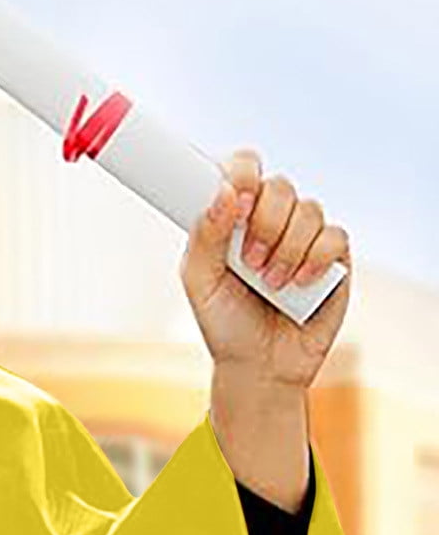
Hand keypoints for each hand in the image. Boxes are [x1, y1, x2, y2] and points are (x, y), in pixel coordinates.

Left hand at [180, 146, 351, 389]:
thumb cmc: (224, 322)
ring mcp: (304, 236)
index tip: (235, 198)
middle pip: (278, 186)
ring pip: (308, 209)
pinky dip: (314, 260)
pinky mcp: (334, 257)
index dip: (242, 172)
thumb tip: (221, 192)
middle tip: (248, 261)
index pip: (242, 168)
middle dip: (263, 223)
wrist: (258, 366)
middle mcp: (270, 220)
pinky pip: (334, 236)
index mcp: (233, 218)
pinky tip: (298, 285)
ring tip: (269, 283)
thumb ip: (204, 237)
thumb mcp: (200, 282)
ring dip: (286, 248)